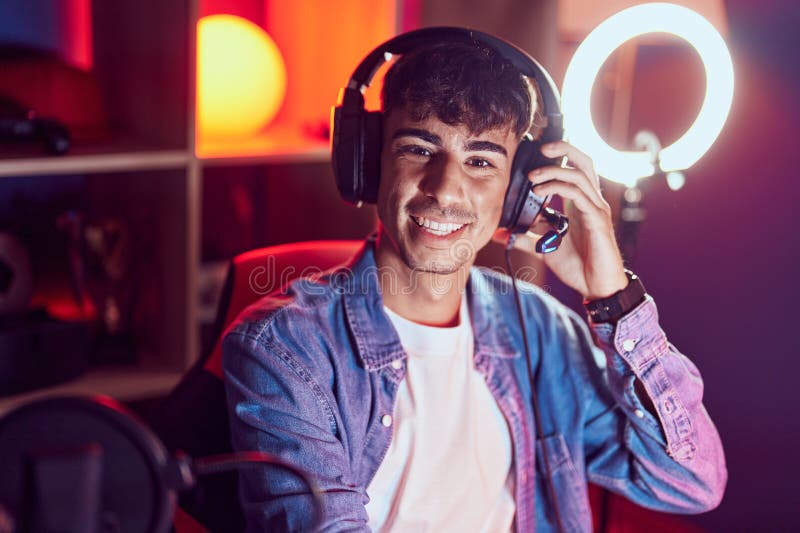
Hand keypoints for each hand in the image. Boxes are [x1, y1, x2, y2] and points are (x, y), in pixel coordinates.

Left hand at [493, 141, 627, 299]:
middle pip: (584, 161)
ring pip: (579, 174)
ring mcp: (597, 208)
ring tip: (533, 176)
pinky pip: (578, 194)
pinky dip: (559, 187)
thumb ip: (526, 238)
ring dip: (554, 170)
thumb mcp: (545, 249)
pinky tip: (541, 191)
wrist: (596, 287)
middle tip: (541, 147)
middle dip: (564, 147)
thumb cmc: (578, 266)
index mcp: (581, 203)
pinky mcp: (598, 219)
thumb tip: (502, 232)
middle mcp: (592, 201)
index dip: (560, 156)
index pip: (575, 168)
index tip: (536, 154)